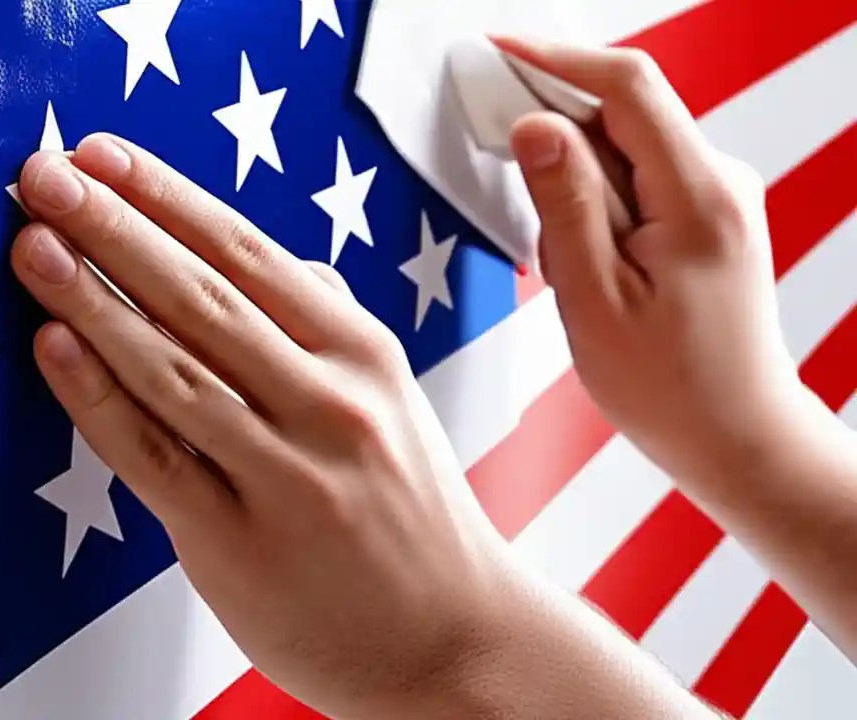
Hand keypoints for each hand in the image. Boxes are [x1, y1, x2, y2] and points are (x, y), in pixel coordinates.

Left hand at [11, 134, 513, 717]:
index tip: (104, 158)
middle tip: (48, 180)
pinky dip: (99, 398)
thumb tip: (274, 263)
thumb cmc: (416, 519)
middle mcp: (327, 403)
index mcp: (363, 354)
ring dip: (92, 300)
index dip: (165, 197)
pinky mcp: (237, 541)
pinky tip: (57, 350)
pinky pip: (155, 456)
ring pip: (171, 368)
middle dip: (113, 227)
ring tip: (36, 249)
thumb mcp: (394, 399)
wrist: (456, 641)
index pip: (248, 251)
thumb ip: (328, 327)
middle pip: (201, 295)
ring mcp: (284, 473)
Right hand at [498, 38, 806, 485]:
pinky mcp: (699, 212)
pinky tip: (591, 268)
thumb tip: (533, 126)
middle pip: (619, 115)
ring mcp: (712, 194)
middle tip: (528, 211)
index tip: (496, 52)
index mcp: (699, 198)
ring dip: (573, 192)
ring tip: (576, 275)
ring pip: (618, 151)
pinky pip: (631, 180)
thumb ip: (566, 205)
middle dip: (555, 145)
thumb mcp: (595, 301)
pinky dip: (592, 208)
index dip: (556, 59)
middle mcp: (717, 181)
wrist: (731, 431)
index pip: (628, 87)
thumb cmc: (667, 385)